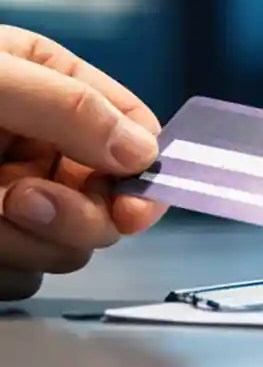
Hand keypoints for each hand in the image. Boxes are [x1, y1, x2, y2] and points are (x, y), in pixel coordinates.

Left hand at [0, 26, 167, 298]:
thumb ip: (67, 108)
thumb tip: (143, 152)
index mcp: (53, 89)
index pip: (134, 133)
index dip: (144, 175)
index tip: (132, 209)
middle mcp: (41, 146)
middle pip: (111, 203)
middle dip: (75, 214)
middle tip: (22, 203)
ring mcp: (12, 199)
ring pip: (69, 248)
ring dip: (28, 241)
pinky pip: (23, 277)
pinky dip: (1, 266)